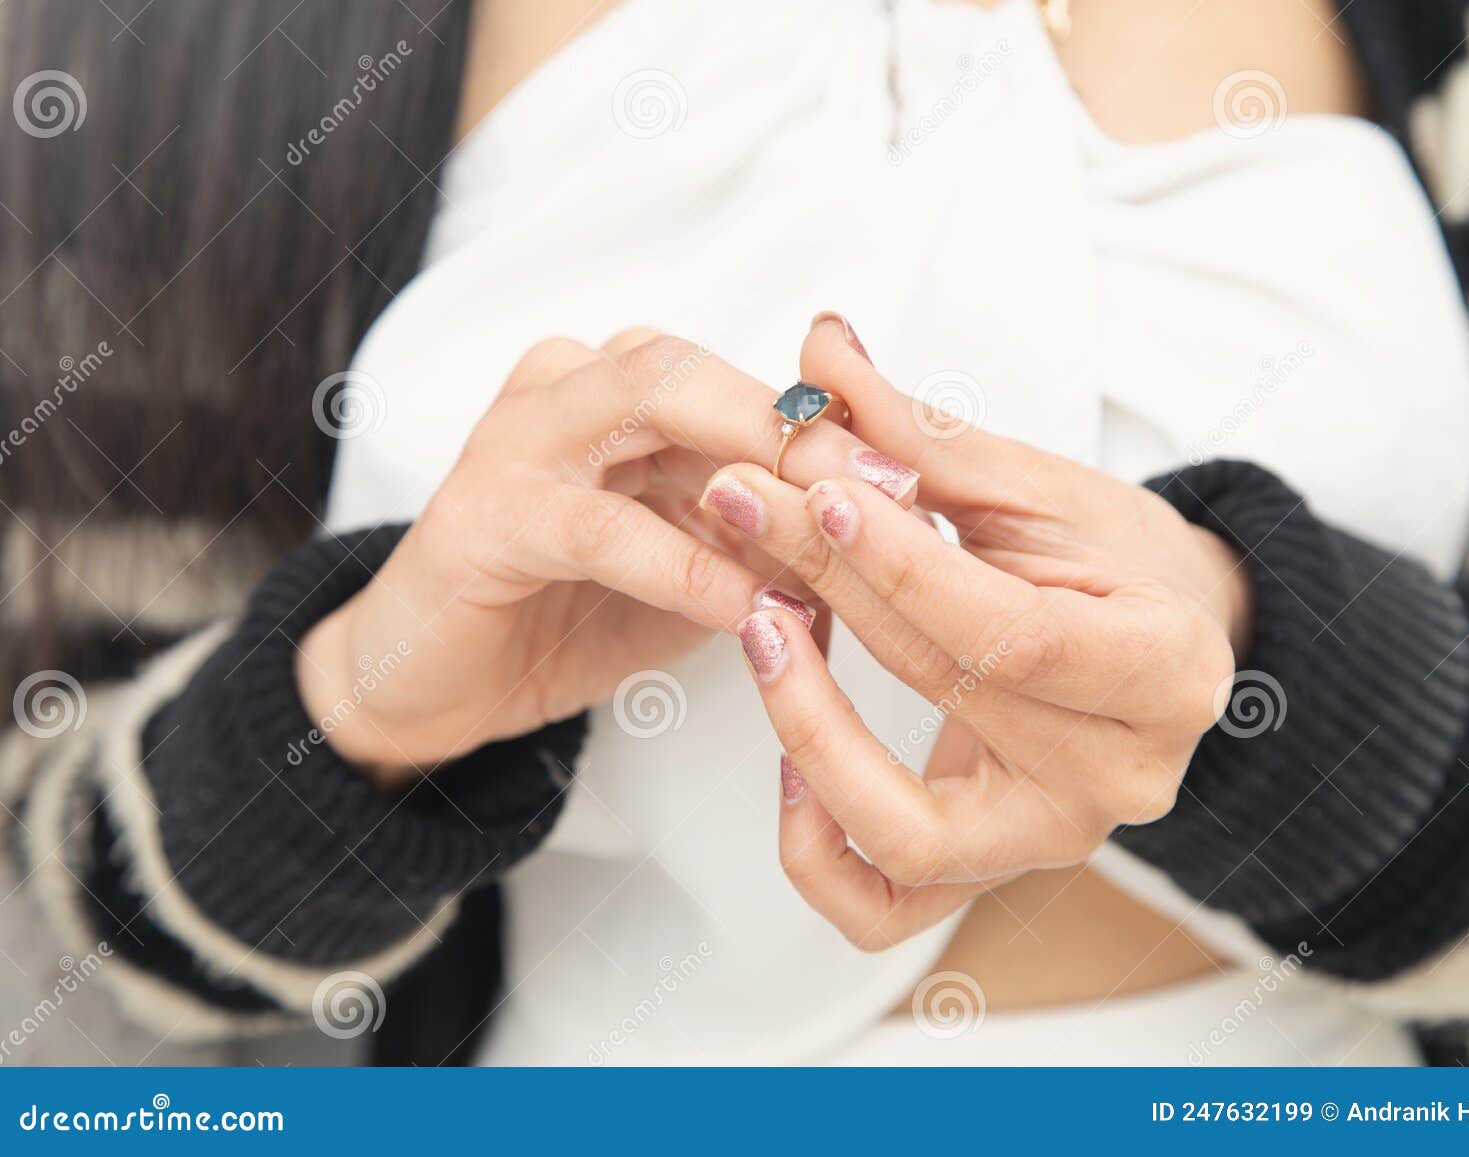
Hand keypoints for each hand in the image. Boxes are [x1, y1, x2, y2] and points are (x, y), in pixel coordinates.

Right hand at [296, 329, 913, 784]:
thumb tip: (886, 536)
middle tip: (897, 488)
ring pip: (652, 404)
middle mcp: (571, 387)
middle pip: (704, 368)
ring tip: (838, 539)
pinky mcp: (483, 517)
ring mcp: (519, 440)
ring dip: (758, 475)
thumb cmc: (569, 611)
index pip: (742, 377)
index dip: (835, 421)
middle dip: (808, 425)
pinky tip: (748, 606)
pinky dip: (686, 565)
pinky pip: (602, 526)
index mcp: (622, 387)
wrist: (434, 681)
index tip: (923, 473)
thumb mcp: (690, 565)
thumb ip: (765, 536)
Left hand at [697, 315, 1248, 947]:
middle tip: (743, 498)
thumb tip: (818, 349)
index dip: (900, 560)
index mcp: (1164, 669)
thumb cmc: (1116, 560)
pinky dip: (816, 848)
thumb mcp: (1036, 488)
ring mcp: (1051, 839)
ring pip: (903, 835)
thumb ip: (924, 436)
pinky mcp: (988, 869)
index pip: (1010, 630)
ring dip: (810, 730)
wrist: (1162, 638)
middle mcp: (1117, 777)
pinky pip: (880, 907)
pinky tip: (784, 756)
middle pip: (946, 692)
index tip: (811, 479)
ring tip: (761, 622)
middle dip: (827, 582)